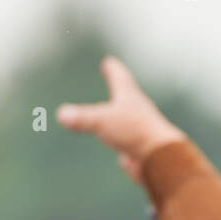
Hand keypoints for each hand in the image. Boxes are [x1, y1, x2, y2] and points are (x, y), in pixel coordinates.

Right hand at [56, 56, 185, 182]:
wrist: (159, 158)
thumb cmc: (134, 132)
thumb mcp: (102, 121)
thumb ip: (81, 118)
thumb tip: (61, 115)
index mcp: (130, 97)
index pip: (120, 78)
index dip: (113, 70)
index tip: (110, 61)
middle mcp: (137, 110)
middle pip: (127, 94)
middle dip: (119, 85)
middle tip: (116, 77)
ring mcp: (139, 129)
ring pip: (127, 117)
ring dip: (120, 112)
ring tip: (116, 110)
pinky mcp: (138, 147)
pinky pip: (126, 139)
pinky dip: (120, 137)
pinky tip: (117, 142)